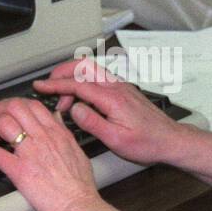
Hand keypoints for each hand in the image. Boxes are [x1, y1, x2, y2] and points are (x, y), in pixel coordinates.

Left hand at [0, 97, 113, 210]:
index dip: (15, 105)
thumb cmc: (80, 186)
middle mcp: (43, 138)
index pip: (32, 105)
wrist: (78, 206)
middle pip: (14, 107)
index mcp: (57, 133)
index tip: (9, 112)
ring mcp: (30, 153)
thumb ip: (64, 133)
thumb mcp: (77, 151)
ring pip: (3, 123)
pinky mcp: (19, 171)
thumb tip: (57, 120)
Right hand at [31, 57, 184, 166]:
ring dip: (73, 78)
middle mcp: (117, 87)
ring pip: (92, 70)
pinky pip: (99, 78)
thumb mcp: (115, 139)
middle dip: (62, 72)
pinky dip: (84, 82)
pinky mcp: (124, 91)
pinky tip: (81, 97)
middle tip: (48, 85)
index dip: (55, 84)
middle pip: (84, 67)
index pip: (77, 84)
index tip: (40, 86)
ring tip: (62, 96)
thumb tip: (74, 109)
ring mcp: (121, 87)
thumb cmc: (147, 143)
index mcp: (112, 98)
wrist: (170, 141)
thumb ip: (92, 122)